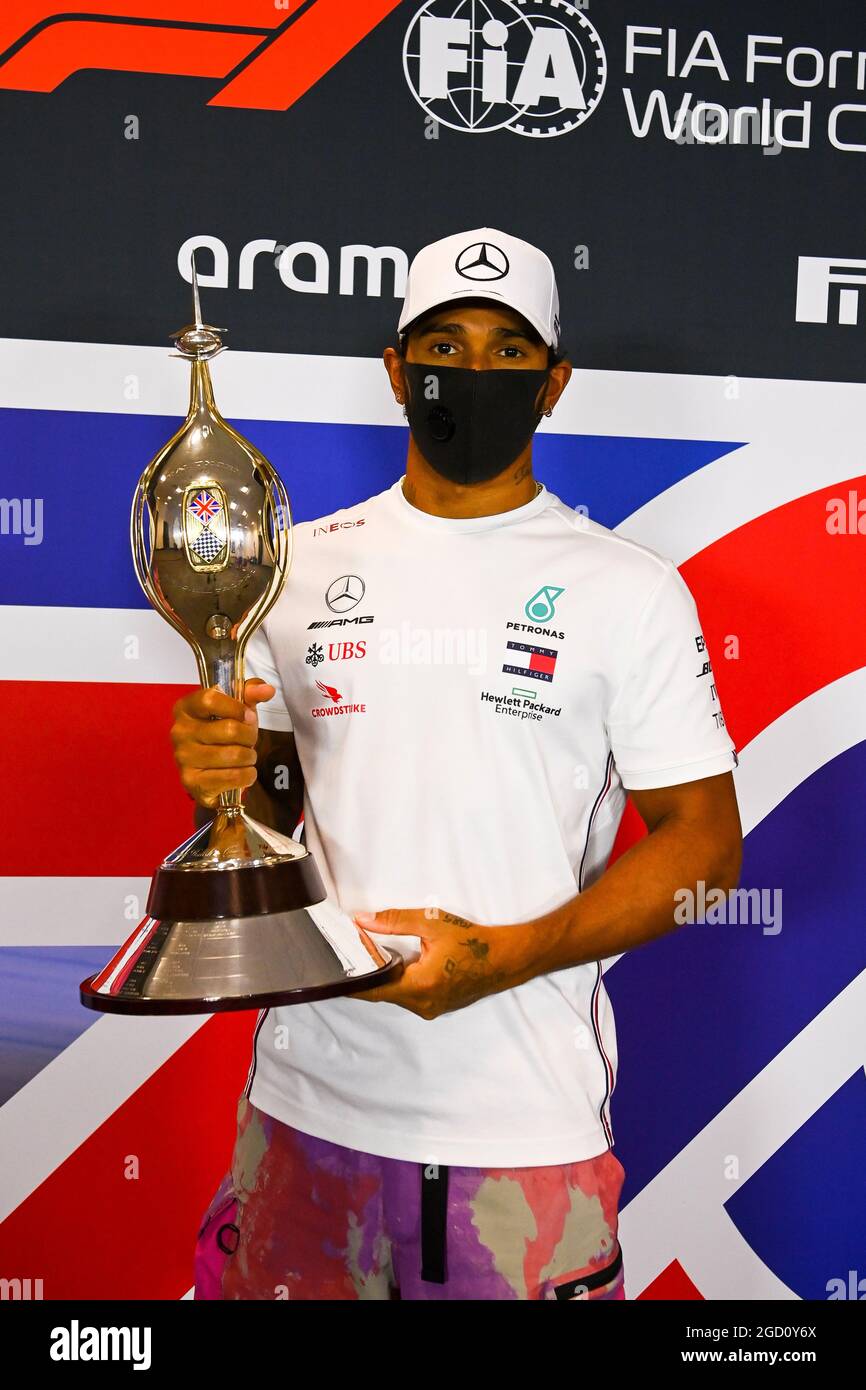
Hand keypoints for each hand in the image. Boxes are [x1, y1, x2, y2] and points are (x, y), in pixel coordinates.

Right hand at [170, 678, 274, 806]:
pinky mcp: (192, 782)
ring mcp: (183, 758)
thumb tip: (267, 690)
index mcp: (185, 709)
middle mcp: (179, 732)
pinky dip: (247, 775)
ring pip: (234, 755)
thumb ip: (250, 693)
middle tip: (249, 740)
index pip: (210, 699)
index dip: (236, 707)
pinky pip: (233, 777)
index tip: (247, 715)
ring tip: (246, 757)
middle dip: (250, 736)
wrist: (210, 774)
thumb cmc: (222, 735)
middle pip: (229, 729)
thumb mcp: (235, 709)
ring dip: (249, 757)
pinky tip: (243, 772)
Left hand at [350, 908, 527, 1019]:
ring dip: (388, 978)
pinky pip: (411, 997)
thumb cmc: (472, 941)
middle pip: (383, 992)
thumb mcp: (431, 923)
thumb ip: (394, 920)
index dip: (351, 983)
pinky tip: (404, 964)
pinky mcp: (437, 1007)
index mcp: (420, 986)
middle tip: (354, 955)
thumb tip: (362, 920)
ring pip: (396, 995)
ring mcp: (431, 1009)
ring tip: (379, 956)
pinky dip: (402, 982)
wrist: (505, 959)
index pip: (373, 990)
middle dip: (369, 974)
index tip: (334, 975)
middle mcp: (424, 1004)